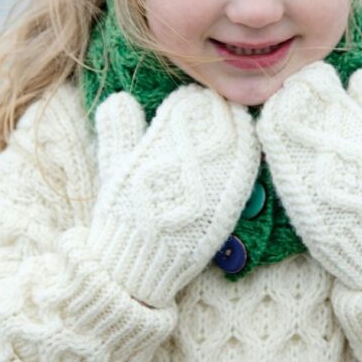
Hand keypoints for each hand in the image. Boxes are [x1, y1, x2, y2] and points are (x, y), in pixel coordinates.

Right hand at [88, 85, 260, 306]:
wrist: (132, 268)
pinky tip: (248, 146)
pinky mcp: (218, 215)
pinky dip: (244, 159)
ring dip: (233, 130)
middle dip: (215, 113)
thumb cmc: (121, 219)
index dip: (189, 103)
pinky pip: (236, 181)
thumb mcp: (113, 171)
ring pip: (223, 152)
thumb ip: (118, 133)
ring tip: (236, 116)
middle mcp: (173, 175)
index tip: (195, 94)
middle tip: (222, 100)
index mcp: (145, 161)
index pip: (174, 120)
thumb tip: (120, 98)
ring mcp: (198, 195)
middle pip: (204, 131)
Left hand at [256, 62, 361, 289]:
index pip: (322, 85)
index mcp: (360, 124)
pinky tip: (269, 133)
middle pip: (297, 99)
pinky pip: (274, 152)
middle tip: (288, 93)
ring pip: (281, 121)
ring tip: (278, 111)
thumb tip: (361, 75)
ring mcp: (313, 162)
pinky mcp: (296, 187)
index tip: (309, 83)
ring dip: (276, 111)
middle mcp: (335, 139)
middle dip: (290, 94)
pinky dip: (270, 137)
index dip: (311, 80)